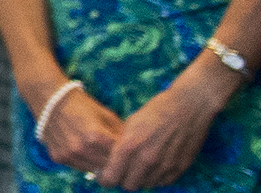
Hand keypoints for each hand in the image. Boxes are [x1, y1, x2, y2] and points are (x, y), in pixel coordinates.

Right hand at [32, 76, 124, 178]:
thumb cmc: (81, 103)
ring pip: (95, 171)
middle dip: (116, 164)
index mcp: (96, 136)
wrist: (48, 97)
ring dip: (101, 165)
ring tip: (103, 154)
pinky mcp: (58, 157)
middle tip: (120, 158)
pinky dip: (86, 162)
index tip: (131, 155)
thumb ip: (121, 134)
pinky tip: (86, 151)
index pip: (121, 158)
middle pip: (109, 168)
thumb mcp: (106, 114)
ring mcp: (69, 154)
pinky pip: (79, 167)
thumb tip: (135, 149)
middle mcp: (82, 149)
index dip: (128, 156)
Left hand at [98, 63, 227, 187]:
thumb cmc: (155, 111)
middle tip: (122, 172)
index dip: (105, 179)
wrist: (188, 107)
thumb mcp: (130, 124)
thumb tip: (111, 161)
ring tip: (138, 166)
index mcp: (130, 146)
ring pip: (146, 185)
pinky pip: (162, 182)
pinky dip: (156, 178)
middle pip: (129, 186)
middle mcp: (147, 159)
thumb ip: (121, 145)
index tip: (104, 176)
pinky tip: (153, 166)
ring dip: (140, 179)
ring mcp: (165, 166)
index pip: (111, 177)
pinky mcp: (180, 168)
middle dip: (122, 180)